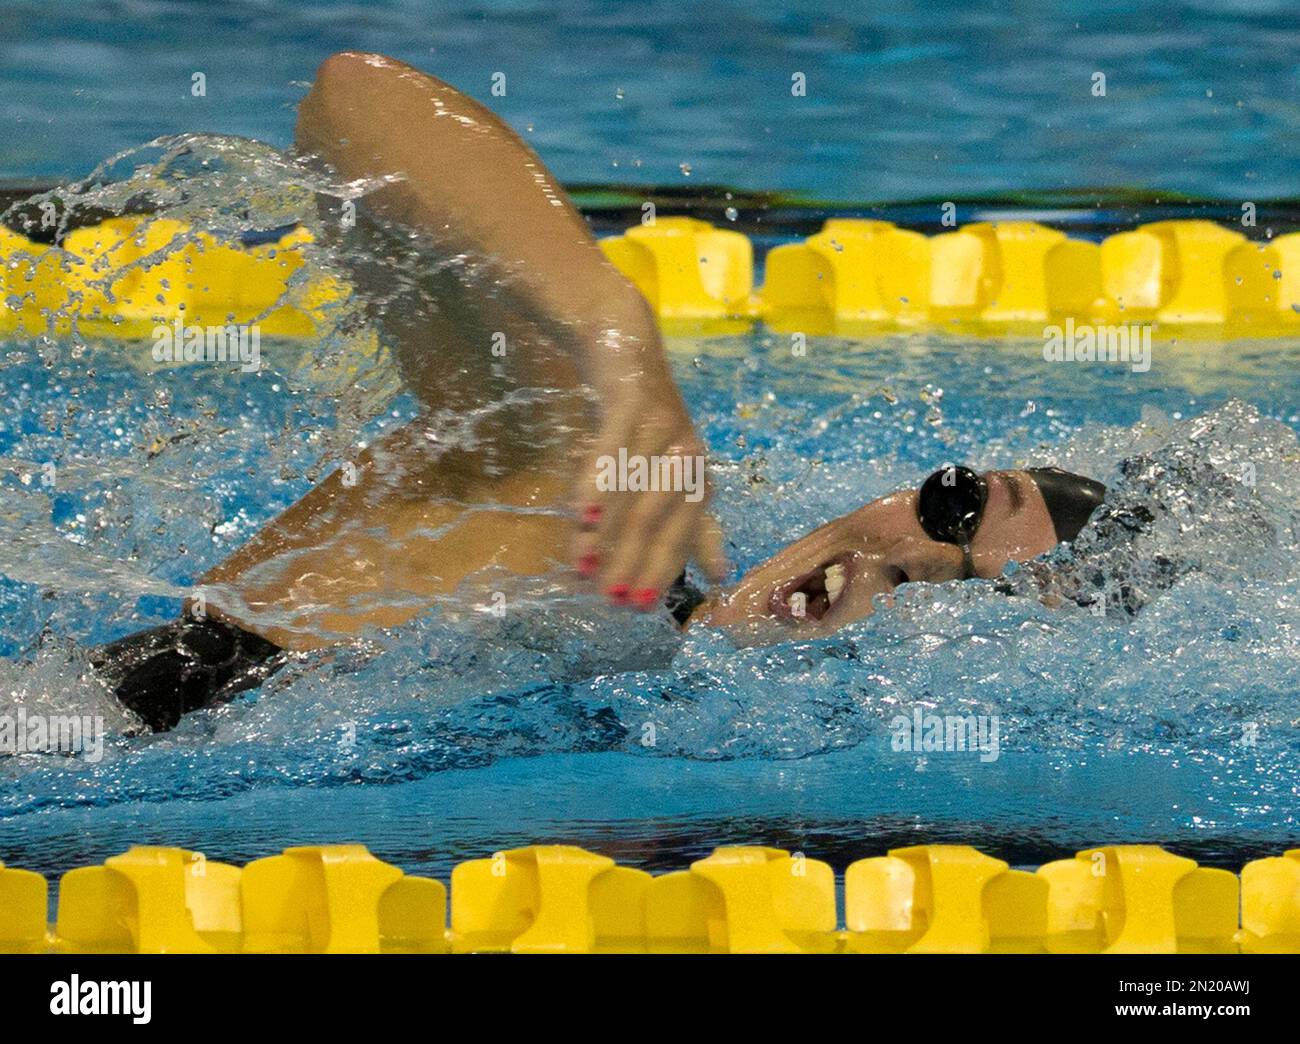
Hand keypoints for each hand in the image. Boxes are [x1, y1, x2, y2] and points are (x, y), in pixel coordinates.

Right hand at [572, 368, 727, 608]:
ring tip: (582, 566)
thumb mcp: (670, 476)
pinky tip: (581, 514)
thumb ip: (694, 526)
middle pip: (658, 518)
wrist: (625, 348)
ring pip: (631, 491)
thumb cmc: (645, 423)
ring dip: (606, 532)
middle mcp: (687, 454)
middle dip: (634, 560)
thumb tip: (720, 578)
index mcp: (698, 478)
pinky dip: (596, 484)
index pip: (683, 534)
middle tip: (610, 598)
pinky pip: (612, 449)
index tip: (638, 606)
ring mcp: (662, 426)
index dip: (662, 570)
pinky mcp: (632, 401)